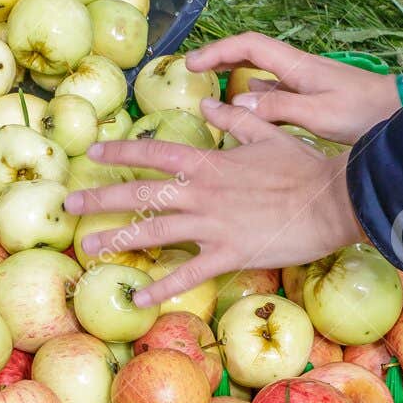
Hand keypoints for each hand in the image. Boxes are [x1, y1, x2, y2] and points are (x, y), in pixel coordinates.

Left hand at [66, 99, 365, 308]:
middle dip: (101, 198)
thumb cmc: (302, 166)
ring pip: (154, 232)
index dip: (120, 153)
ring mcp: (212, 225)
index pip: (153, 153)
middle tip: (69, 206)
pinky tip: (138, 298)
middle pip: (140, 193)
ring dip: (118, 240)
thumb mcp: (266, 133)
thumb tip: (209, 104)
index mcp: (208, 162)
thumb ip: (234, 119)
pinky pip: (188, 273)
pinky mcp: (229, 253)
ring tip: (89, 248)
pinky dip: (162, 287)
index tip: (93, 154)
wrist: (333, 199)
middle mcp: (201, 192)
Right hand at [185, 32, 398, 145]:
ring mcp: (304, 80)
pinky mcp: (311, 94)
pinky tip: (245, 107)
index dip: (217, 51)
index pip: (248, 46)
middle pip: (250, 51)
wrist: (399, 110)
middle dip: (219, 56)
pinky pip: (272, 88)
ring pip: (260, 71)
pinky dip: (252, 93)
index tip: (192, 64)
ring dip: (233, 72)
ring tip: (210, 85)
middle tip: (193, 68)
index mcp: (296, 65)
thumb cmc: (363, 111)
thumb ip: (276, 108)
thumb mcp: (317, 113)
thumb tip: (235, 104)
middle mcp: (297, 67)